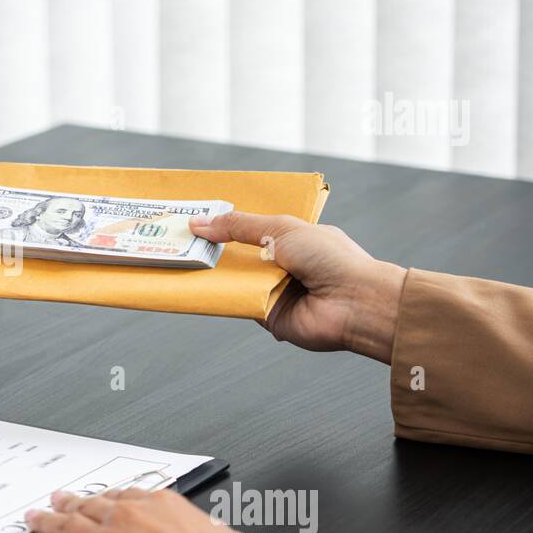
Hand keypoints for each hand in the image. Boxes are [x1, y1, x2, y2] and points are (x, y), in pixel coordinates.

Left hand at [9, 489, 247, 532]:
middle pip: (90, 506)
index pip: (126, 497)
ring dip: (45, 521)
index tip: (102, 497)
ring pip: (65, 527)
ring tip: (33, 517)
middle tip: (58, 498)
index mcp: (160, 506)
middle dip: (72, 502)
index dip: (109, 498)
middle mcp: (126, 518)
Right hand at [189, 212, 405, 362]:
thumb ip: (239, 226)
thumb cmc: (330, 259)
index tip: (197, 217)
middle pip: (238, 254)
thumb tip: (199, 224)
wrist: (354, 302)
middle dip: (212, 246)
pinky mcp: (265, 315)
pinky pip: (236, 302)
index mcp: (291, 240)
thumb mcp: (281, 229)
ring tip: (180, 254)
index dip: (226, 223)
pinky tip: (196, 282)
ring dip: (213, 270)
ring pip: (233, 278)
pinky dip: (219, 294)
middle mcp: (281, 264)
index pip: (251, 229)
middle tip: (178, 236)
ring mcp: (272, 290)